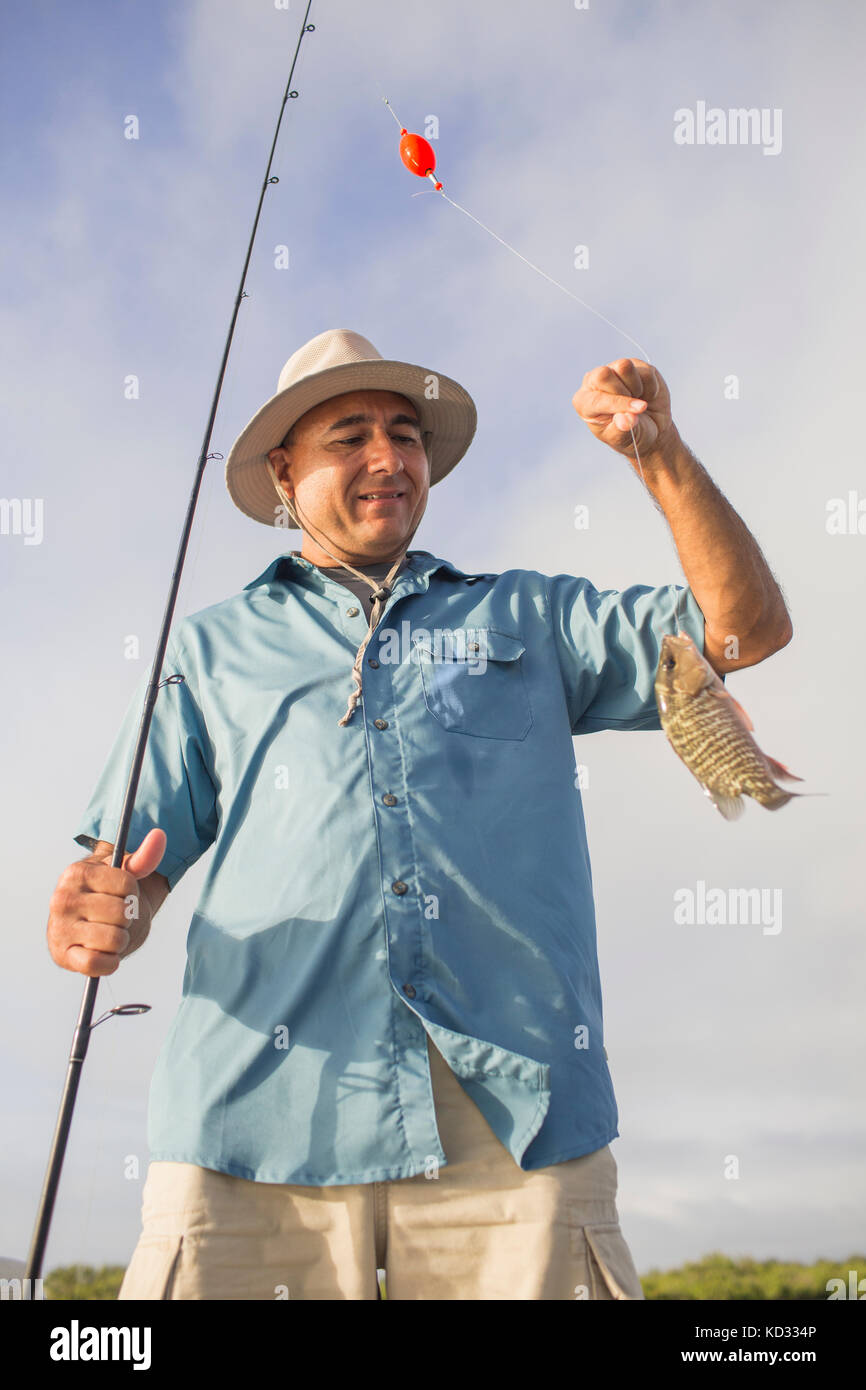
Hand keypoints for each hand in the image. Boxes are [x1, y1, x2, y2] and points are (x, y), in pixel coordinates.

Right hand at [46, 828, 166, 975]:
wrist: (90, 925)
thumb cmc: (109, 896)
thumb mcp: (125, 873)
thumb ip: (144, 857)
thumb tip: (159, 835)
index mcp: (77, 872)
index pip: (126, 884)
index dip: (133, 892)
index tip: (122, 894)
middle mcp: (62, 899)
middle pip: (121, 913)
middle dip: (127, 919)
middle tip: (115, 918)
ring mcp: (59, 928)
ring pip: (113, 939)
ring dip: (120, 940)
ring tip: (109, 933)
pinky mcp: (62, 955)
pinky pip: (95, 964)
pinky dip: (109, 963)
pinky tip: (105, 954)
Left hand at [571, 358, 677, 461]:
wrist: (651, 430)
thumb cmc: (630, 436)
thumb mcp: (623, 439)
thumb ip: (622, 430)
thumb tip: (627, 419)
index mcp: (584, 402)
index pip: (597, 397)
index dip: (620, 404)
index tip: (639, 410)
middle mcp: (594, 382)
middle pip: (603, 374)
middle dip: (625, 392)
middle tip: (634, 408)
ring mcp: (613, 370)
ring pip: (625, 366)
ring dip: (637, 387)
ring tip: (637, 400)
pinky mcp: (634, 364)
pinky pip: (645, 372)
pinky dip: (651, 387)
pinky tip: (646, 395)